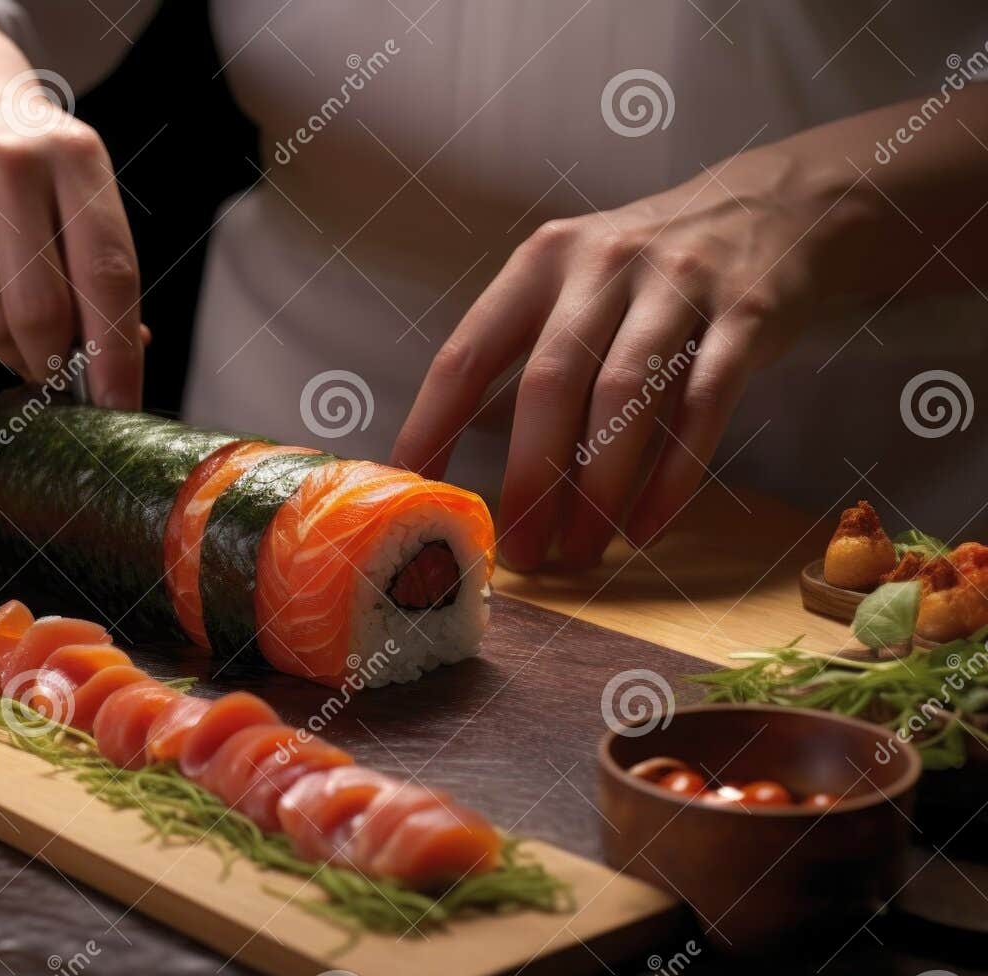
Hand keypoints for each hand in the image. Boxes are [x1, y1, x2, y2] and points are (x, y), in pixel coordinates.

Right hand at [0, 73, 144, 405]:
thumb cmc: (39, 168)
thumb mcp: (85, 193)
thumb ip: (105, 272)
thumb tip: (122, 363)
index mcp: (75, 157)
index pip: (106, 275)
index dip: (115, 353)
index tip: (120, 405)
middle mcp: (11, 168)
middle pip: (41, 312)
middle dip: (57, 364)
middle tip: (65, 376)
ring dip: (18, 354)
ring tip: (30, 339)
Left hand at [392, 150, 834, 569]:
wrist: (776, 206)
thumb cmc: (649, 271)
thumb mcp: (576, 284)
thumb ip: (527, 354)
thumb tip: (469, 456)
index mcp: (541, 264)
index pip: (467, 354)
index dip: (433, 426)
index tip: (416, 491)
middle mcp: (602, 267)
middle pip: (550, 385)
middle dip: (530, 479)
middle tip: (521, 551)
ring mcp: (677, 286)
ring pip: (625, 400)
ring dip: (599, 489)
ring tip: (582, 551)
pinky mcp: (746, 315)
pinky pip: (702, 408)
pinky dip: (672, 478)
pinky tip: (647, 527)